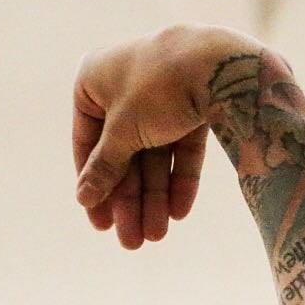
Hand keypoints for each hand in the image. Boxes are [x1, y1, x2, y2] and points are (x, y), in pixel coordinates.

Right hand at [71, 23, 259, 248]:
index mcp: (93, 80)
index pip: (87, 141)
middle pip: (125, 153)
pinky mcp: (197, 104)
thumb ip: (105, 165)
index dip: (94, 184)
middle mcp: (126, 85)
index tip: (99, 222)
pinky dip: (181, 179)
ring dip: (155, 197)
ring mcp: (163, 95)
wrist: (221, 61)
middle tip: (132, 242)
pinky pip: (183, 148)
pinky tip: (180, 212)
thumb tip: (83, 197)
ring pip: (155, 155)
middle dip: (130, 200)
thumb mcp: (124, 131)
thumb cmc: (159, 87)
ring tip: (156, 235)